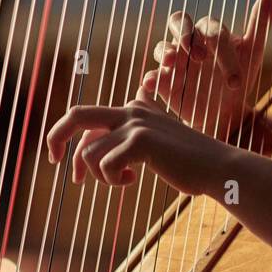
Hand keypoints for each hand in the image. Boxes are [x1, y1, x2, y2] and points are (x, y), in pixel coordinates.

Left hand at [45, 94, 229, 196]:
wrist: (219, 168)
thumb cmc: (190, 160)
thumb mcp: (163, 135)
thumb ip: (144, 120)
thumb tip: (141, 90)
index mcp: (135, 108)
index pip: (86, 117)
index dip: (69, 139)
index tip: (61, 162)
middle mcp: (132, 110)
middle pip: (76, 115)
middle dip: (56, 137)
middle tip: (52, 161)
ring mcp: (137, 124)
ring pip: (90, 154)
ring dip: (102, 176)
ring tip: (126, 179)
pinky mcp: (142, 141)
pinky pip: (106, 165)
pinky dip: (114, 179)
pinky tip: (134, 180)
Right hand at [140, 0, 271, 141]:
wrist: (226, 114)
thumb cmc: (238, 77)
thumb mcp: (253, 51)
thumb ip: (260, 20)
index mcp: (210, 32)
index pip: (212, 29)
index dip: (223, 50)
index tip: (234, 79)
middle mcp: (189, 42)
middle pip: (179, 21)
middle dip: (185, 33)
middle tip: (197, 53)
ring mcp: (174, 61)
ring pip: (162, 47)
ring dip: (166, 51)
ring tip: (173, 62)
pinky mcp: (164, 82)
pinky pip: (152, 76)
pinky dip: (150, 78)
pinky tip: (150, 84)